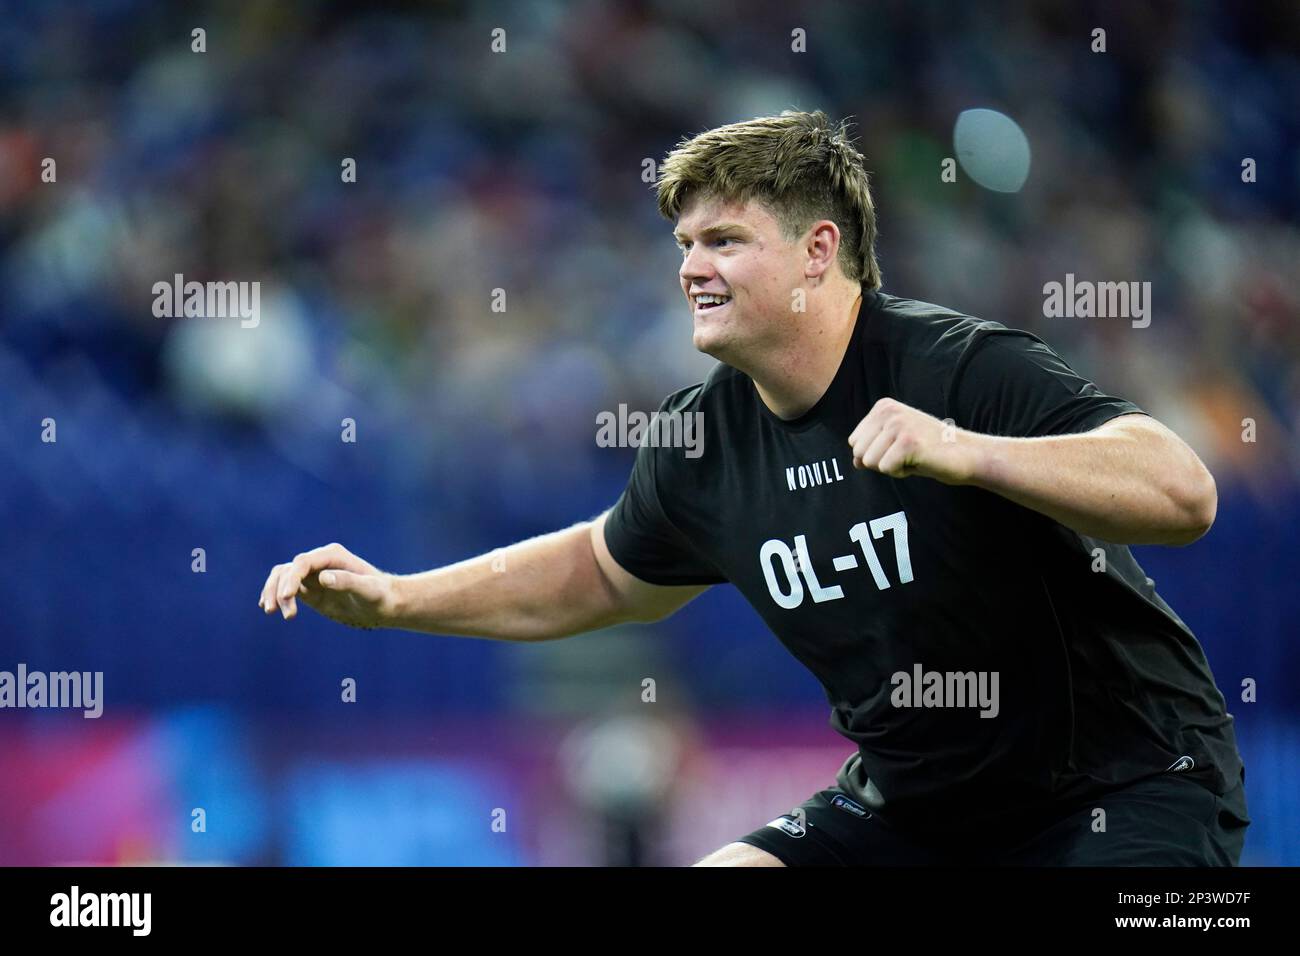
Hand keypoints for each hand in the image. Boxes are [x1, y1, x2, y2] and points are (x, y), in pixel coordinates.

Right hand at [259, 542, 395, 628]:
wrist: (385, 604)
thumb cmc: (380, 595)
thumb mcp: (368, 590)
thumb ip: (347, 582)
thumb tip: (323, 578)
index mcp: (333, 555)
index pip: (303, 562)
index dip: (292, 578)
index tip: (288, 596)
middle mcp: (319, 562)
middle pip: (287, 569)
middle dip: (278, 588)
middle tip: (279, 612)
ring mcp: (313, 575)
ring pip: (282, 577)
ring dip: (273, 593)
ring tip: (273, 612)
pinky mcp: (310, 589)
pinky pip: (286, 589)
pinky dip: (275, 596)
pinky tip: (268, 607)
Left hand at [848, 398, 981, 483]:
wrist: (966, 454)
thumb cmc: (930, 450)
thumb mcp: (895, 445)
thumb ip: (872, 449)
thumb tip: (855, 461)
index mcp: (884, 407)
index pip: (854, 441)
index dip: (876, 453)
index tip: (901, 448)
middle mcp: (889, 411)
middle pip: (858, 452)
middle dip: (881, 461)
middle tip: (907, 454)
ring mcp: (899, 425)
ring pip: (870, 462)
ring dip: (891, 467)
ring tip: (914, 457)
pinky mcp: (908, 442)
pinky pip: (886, 469)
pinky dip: (901, 473)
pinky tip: (920, 462)